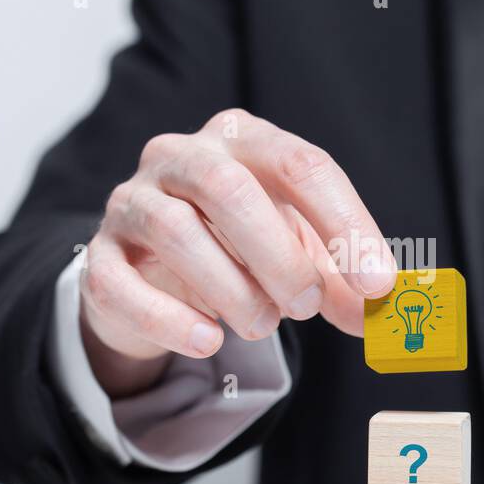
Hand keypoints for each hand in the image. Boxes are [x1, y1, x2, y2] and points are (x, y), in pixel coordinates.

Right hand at [78, 110, 396, 396]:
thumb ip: (344, 285)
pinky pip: (119, 282)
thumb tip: (383, 313)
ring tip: (262, 324)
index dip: (345, 224)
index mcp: (244, 140)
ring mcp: (132, 201)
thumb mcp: (302, 257)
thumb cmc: (241, 248)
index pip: (300, 164)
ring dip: (231, 288)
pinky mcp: (99, 256)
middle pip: (226, 186)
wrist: (154, 270)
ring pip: (174, 230)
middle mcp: (182, 156)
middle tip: (305, 304)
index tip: (376, 283)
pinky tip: (207, 342)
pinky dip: (168, 318)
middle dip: (278, 254)